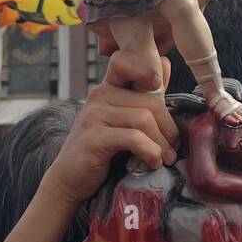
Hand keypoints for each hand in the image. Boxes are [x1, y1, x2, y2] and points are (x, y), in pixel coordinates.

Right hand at [40, 51, 178, 206]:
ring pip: (145, 119)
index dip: (146, 67)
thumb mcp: (123, 121)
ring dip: (162, 144)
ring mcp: (95, 114)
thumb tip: (166, 64)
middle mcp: (99, 95)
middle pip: (150, 100)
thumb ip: (144, 96)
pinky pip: (135, 138)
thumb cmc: (101, 152)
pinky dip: (151, 152)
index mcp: (107, 88)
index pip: (124, 61)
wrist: (68, 180)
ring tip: (165, 158)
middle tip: (173, 148)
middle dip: (168, 127)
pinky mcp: (95, 137)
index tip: (158, 87)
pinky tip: (151, 163)